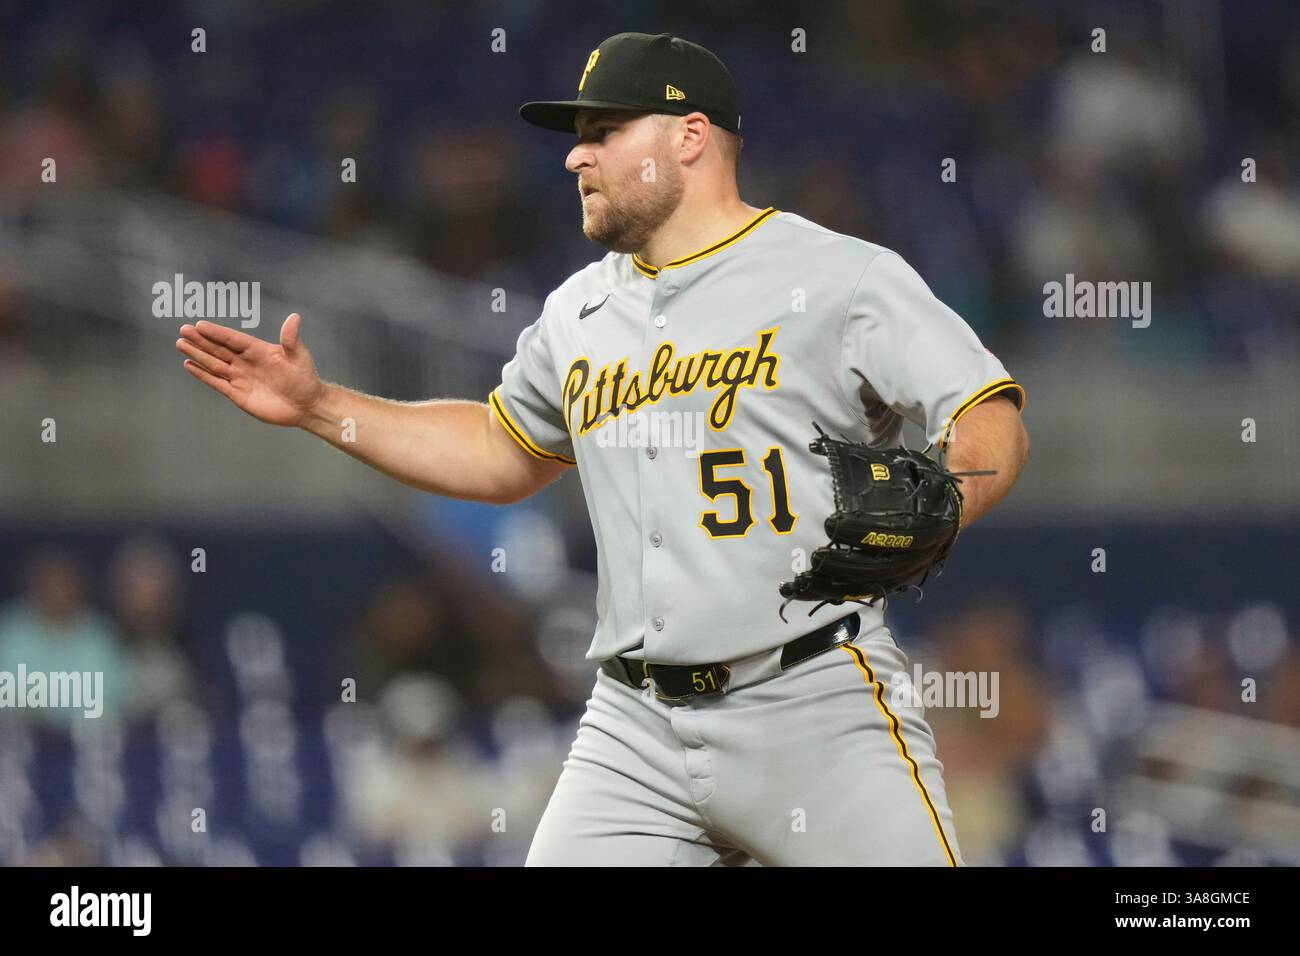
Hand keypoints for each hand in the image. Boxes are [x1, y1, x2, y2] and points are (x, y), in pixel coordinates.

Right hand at [176, 313, 325, 427]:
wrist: (305, 405)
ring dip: (198, 354)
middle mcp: (245, 362)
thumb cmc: (304, 378)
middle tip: (183, 330)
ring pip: (214, 364)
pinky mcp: (237, 394)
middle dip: (201, 340)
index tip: (200, 324)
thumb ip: (291, 338)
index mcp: (258, 350)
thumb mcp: (298, 356)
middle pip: (218, 349)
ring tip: (181, 344)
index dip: (217, 333)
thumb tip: (294, 317)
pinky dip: (203, 374)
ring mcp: (240, 378)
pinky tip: (189, 364)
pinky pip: (216, 382)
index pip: (233, 339)